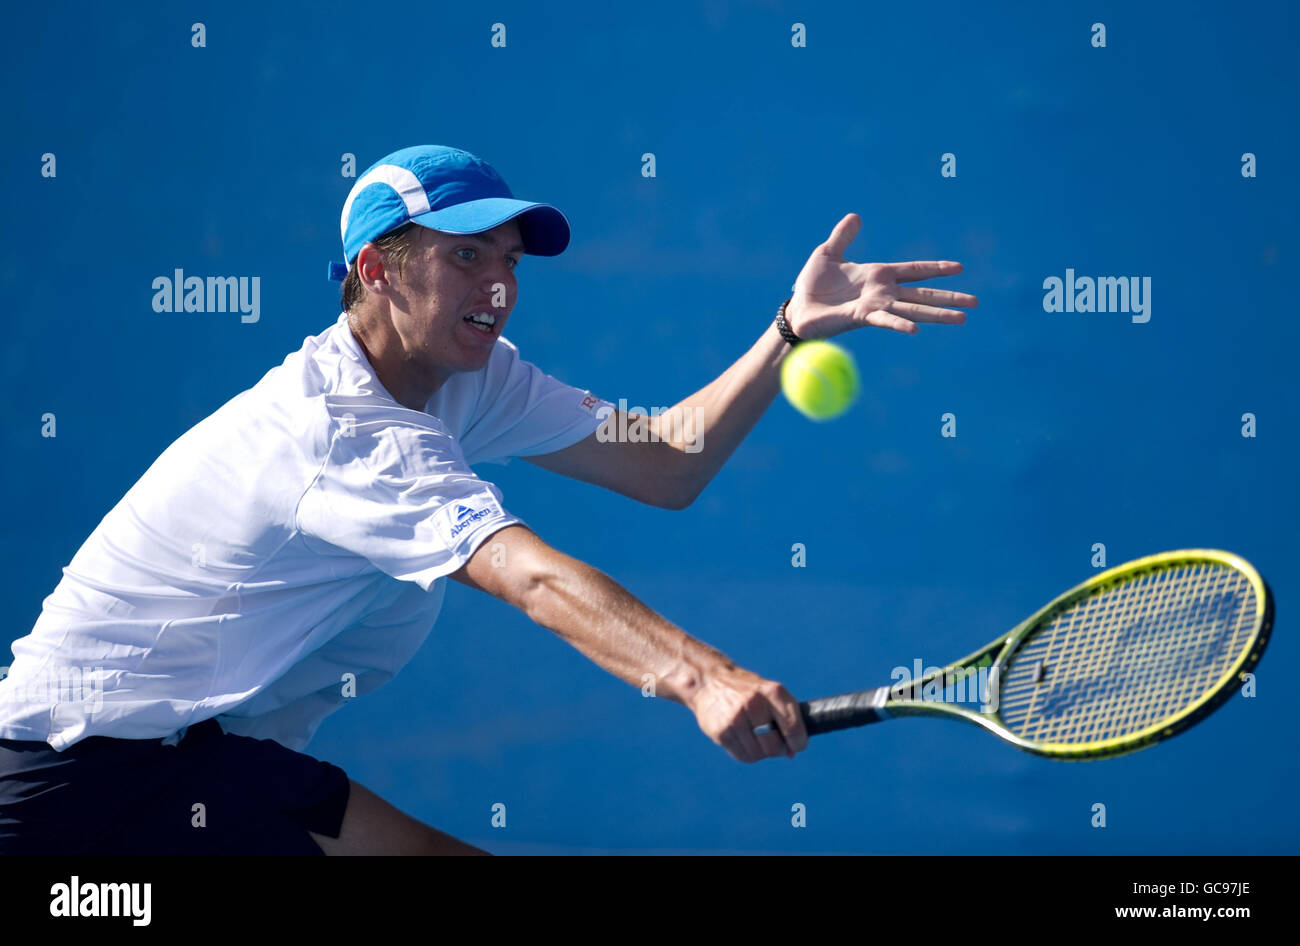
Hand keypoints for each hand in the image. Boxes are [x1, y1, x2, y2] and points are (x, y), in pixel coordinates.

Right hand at [687, 662, 808, 762]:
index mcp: (772, 692)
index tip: (797, 745)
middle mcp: (754, 704)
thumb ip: (785, 719)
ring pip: (758, 754)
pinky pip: (742, 756)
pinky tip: (742, 739)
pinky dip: (746, 753)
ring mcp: (736, 718)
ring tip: (755, 738)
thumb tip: (792, 752)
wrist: (709, 681)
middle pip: (775, 745)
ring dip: (760, 752)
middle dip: (778, 749)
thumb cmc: (747, 691)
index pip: (793, 727)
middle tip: (774, 743)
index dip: (799, 742)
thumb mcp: (769, 694)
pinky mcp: (721, 732)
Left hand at [785, 213, 977, 338]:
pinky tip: (916, 330)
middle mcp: (883, 293)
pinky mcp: (862, 318)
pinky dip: (900, 325)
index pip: (915, 271)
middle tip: (976, 302)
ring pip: (913, 311)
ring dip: (938, 314)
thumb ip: (843, 236)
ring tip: (962, 318)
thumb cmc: (811, 285)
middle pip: (923, 295)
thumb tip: (856, 216)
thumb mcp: (827, 253)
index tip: (960, 268)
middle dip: (949, 297)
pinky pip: (886, 321)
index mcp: (879, 275)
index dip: (936, 269)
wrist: (796, 310)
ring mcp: (875, 307)